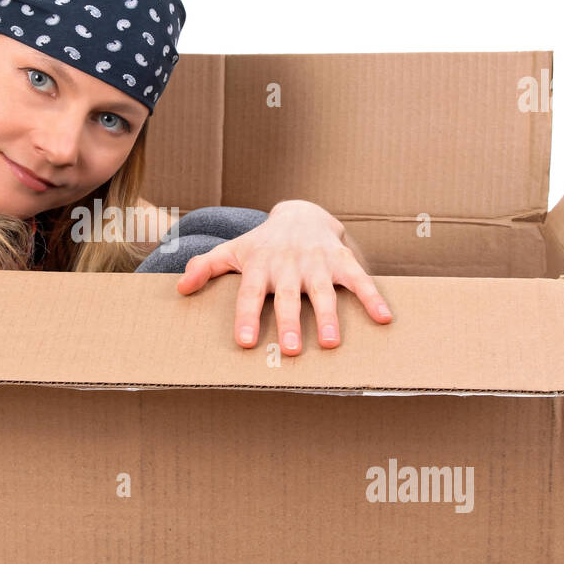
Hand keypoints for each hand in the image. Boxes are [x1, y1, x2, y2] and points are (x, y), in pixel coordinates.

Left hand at [175, 200, 392, 353]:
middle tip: (292, 349)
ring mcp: (316, 263)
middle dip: (290, 321)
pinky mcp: (342, 261)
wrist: (301, 214)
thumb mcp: (233, 251)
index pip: (249, 294)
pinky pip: (359, 280)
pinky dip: (373, 297)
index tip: (247, 342)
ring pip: (323, 292)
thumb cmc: (262, 244)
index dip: (247, 317)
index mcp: (259, 267)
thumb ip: (206, 268)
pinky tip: (384, 318)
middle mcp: (287, 265)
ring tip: (331, 343)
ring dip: (328, 317)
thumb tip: (179, 289)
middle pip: (287, 296)